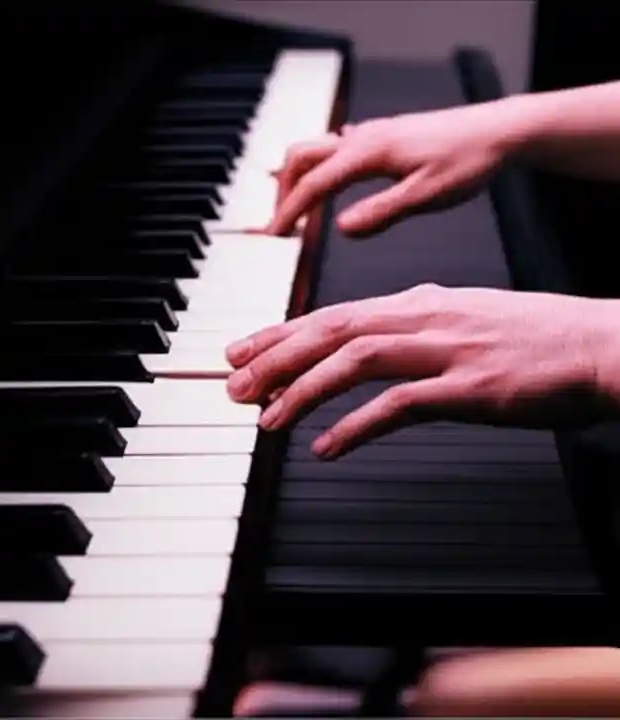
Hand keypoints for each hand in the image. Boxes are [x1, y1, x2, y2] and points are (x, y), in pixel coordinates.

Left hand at [223, 283, 619, 458]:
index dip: (280, 333)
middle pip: (330, 330)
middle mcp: (426, 318)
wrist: (606, 346)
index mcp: (422, 303)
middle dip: (273, 357)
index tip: (240, 352)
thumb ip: (424, 318)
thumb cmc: (543, 338)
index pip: (333, 314)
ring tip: (266, 418)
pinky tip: (326, 447)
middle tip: (232, 384)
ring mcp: (447, 350)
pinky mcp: (469, 389)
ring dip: (302, 390)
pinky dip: (355, 427)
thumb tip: (386, 324)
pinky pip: (398, 405)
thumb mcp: (472, 315)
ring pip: (353, 362)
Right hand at [266, 101, 517, 236]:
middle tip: (281, 223)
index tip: (274, 235)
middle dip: (284, 191)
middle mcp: (362, 138)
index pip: (314, 183)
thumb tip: (340, 229)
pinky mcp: (382, 136)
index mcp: (367, 152)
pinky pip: (335, 147)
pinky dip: (320, 167)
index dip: (289, 211)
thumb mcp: (426, 196)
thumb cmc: (469, 160)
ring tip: (298, 208)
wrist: (499, 130)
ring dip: (300, 177)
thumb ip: (381, 212)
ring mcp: (370, 134)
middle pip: (301, 158)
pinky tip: (329, 182)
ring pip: (315, 149)